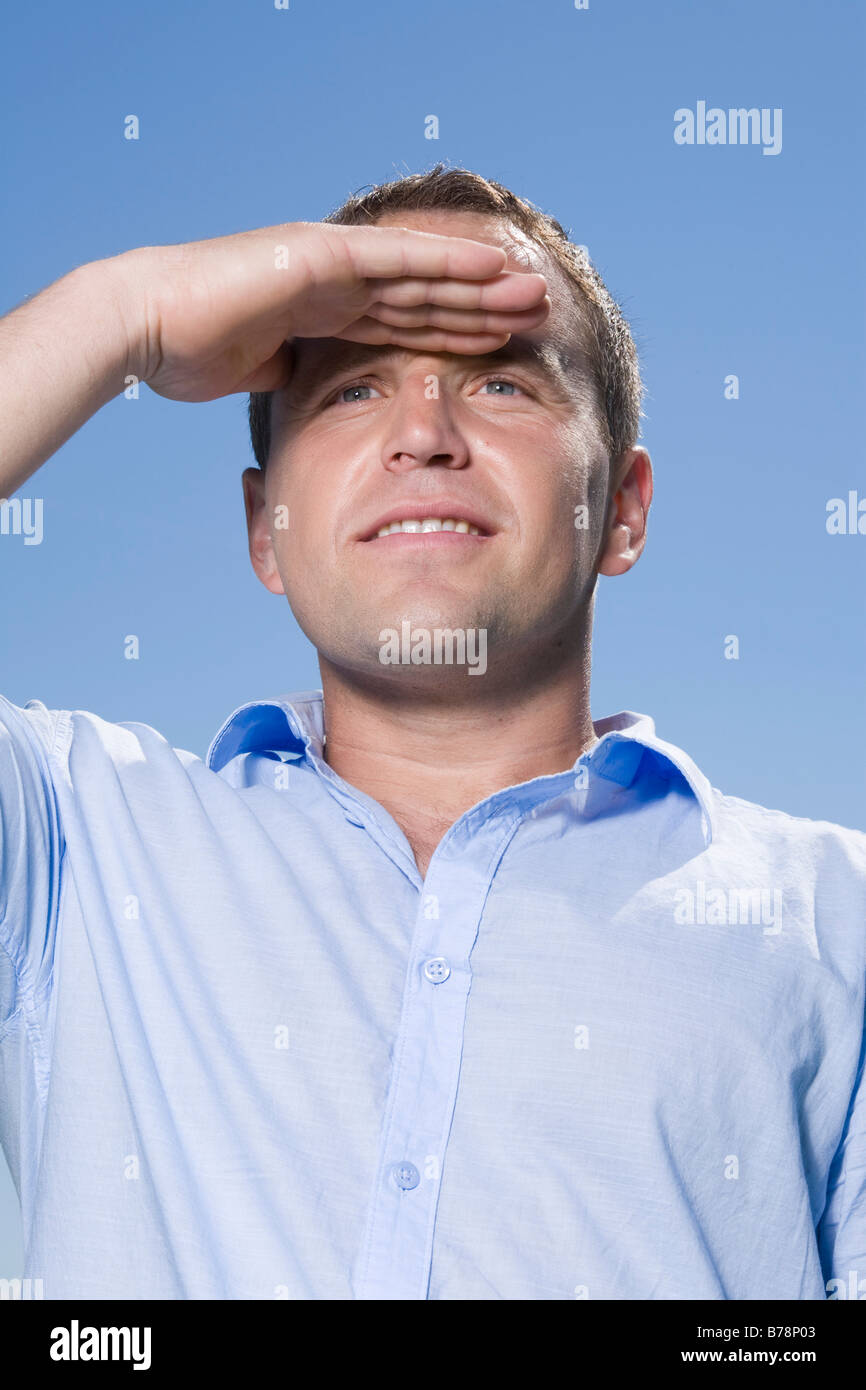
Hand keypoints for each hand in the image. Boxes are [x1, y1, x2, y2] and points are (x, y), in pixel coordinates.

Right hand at [116, 220, 550, 402]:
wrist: (148, 328)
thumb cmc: (188, 355)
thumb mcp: (263, 378)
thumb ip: (295, 379)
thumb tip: (311, 402)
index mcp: (323, 313)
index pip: (404, 323)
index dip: (454, 331)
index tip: (501, 344)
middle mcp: (336, 284)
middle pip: (425, 297)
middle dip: (482, 306)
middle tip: (538, 312)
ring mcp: (332, 265)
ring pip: (423, 277)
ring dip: (481, 285)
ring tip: (534, 290)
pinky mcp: (323, 257)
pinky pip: (397, 261)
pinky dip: (445, 263)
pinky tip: (491, 268)